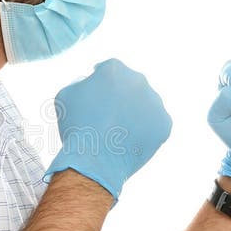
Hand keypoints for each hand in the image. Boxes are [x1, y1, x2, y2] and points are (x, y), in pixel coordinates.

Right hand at [43, 58, 171, 203]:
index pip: (109, 71)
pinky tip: (130, 140)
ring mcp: (154, 102)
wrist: (93, 161)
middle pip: (130, 85)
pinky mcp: (164, 123)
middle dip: (121, 97)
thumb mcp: (65, 96)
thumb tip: (92, 83)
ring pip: (145, 103)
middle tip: (109, 117)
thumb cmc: (76, 127)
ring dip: (135, 113)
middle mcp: (138, 80)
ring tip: (119, 132)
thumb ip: (80, 83)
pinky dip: (145, 131)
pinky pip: (155, 124)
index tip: (96, 99)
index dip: (101, 85)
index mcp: (114, 69)